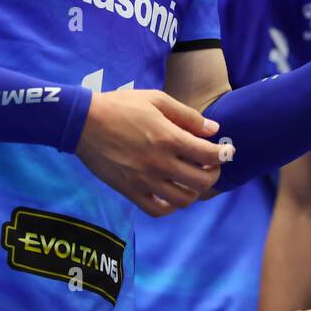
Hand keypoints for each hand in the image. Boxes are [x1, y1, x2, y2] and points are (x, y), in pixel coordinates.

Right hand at [75, 89, 223, 216]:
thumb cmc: (121, 106)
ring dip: (194, 191)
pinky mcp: (130, 191)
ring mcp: (145, 180)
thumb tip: (213, 130)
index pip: (208, 155)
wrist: (84, 122)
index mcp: (168, 138)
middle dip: (213, 174)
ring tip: (192, 179)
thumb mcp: (156, 100)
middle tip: (211, 166)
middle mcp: (160, 163)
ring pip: (183, 200)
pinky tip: (172, 193)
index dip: (223, 154)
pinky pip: (157, 210)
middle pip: (201, 181)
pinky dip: (170, 206)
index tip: (226, 151)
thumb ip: (187, 116)